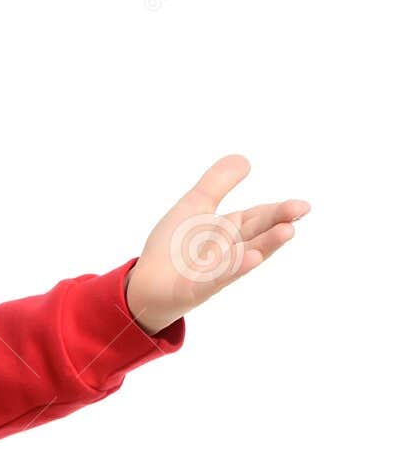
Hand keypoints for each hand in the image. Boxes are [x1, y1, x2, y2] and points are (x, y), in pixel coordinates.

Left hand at [125, 154, 309, 335]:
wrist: (145, 283)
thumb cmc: (172, 246)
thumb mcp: (194, 206)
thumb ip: (217, 184)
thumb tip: (245, 160)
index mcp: (229, 231)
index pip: (259, 217)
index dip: (280, 211)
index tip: (303, 206)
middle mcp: (228, 251)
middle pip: (256, 234)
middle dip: (277, 222)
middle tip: (300, 211)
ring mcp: (214, 272)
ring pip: (243, 256)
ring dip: (265, 245)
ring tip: (286, 232)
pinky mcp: (196, 289)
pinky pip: (217, 278)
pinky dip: (233, 268)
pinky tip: (251, 259)